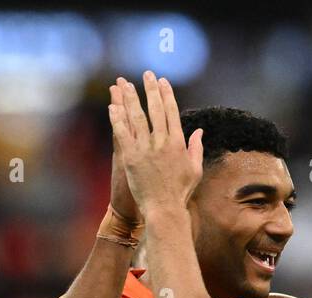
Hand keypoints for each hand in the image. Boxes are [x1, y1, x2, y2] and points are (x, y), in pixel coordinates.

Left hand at [108, 72, 203, 218]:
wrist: (164, 209)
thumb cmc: (180, 192)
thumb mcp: (195, 170)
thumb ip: (196, 148)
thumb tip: (199, 131)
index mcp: (178, 143)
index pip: (171, 112)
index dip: (166, 94)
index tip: (162, 81)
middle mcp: (162, 142)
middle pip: (155, 109)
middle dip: (150, 89)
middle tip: (146, 74)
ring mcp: (145, 149)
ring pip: (136, 117)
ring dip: (130, 98)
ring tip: (124, 83)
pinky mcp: (131, 157)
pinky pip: (122, 133)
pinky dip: (117, 118)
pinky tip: (112, 106)